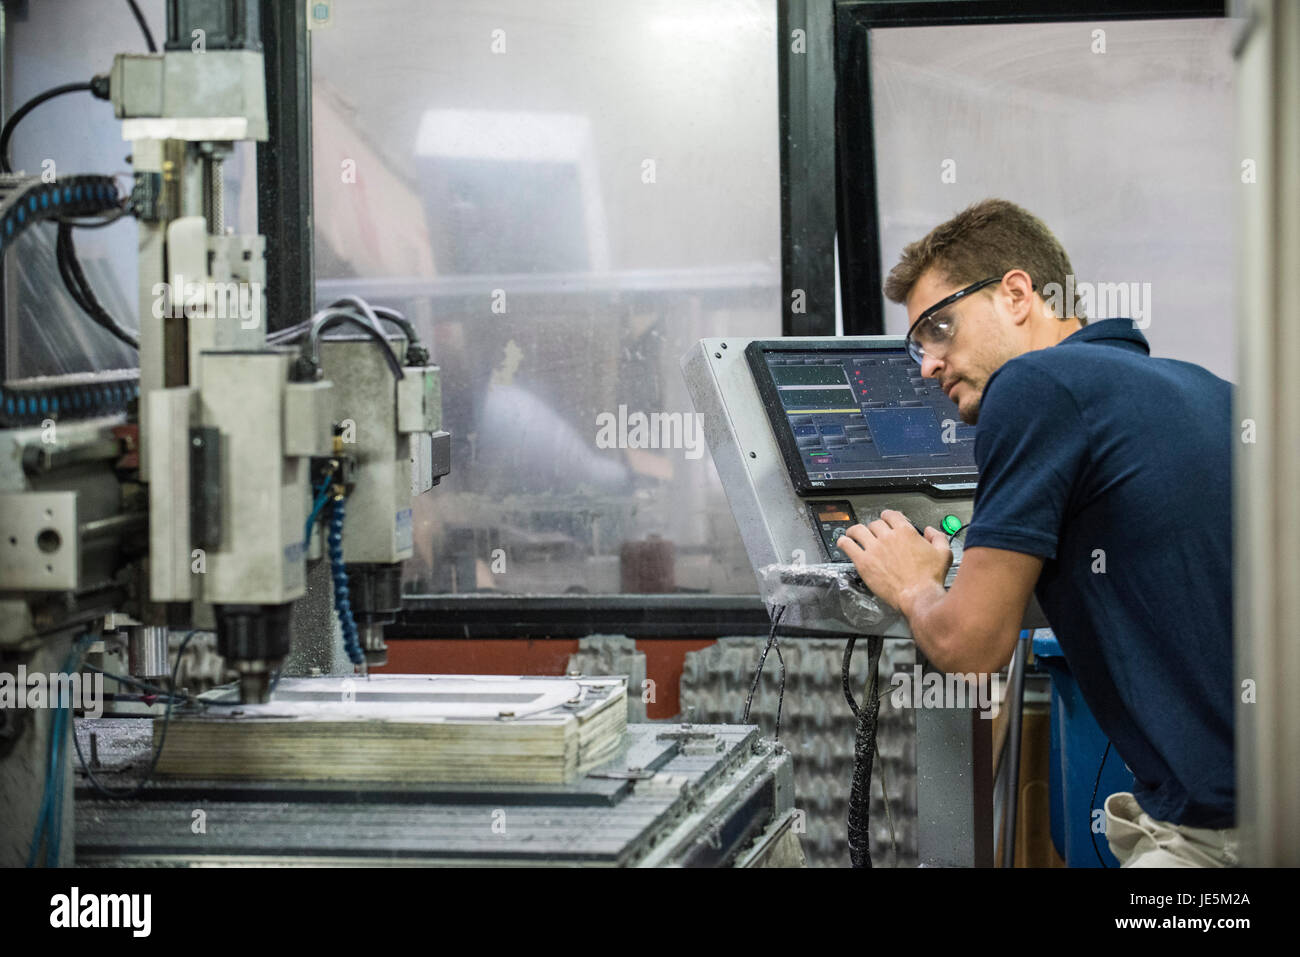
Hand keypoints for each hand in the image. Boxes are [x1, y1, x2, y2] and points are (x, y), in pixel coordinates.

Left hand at [836, 509, 952, 611]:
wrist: (918, 596)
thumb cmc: (929, 579)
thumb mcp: (944, 553)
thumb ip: (938, 537)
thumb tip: (930, 531)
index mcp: (905, 532)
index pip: (891, 515)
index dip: (888, 516)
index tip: (886, 520)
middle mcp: (888, 537)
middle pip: (875, 524)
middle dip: (874, 527)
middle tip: (873, 533)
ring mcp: (874, 549)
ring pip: (858, 530)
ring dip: (855, 530)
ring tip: (853, 533)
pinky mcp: (864, 562)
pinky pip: (848, 546)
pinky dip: (843, 542)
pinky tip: (843, 543)